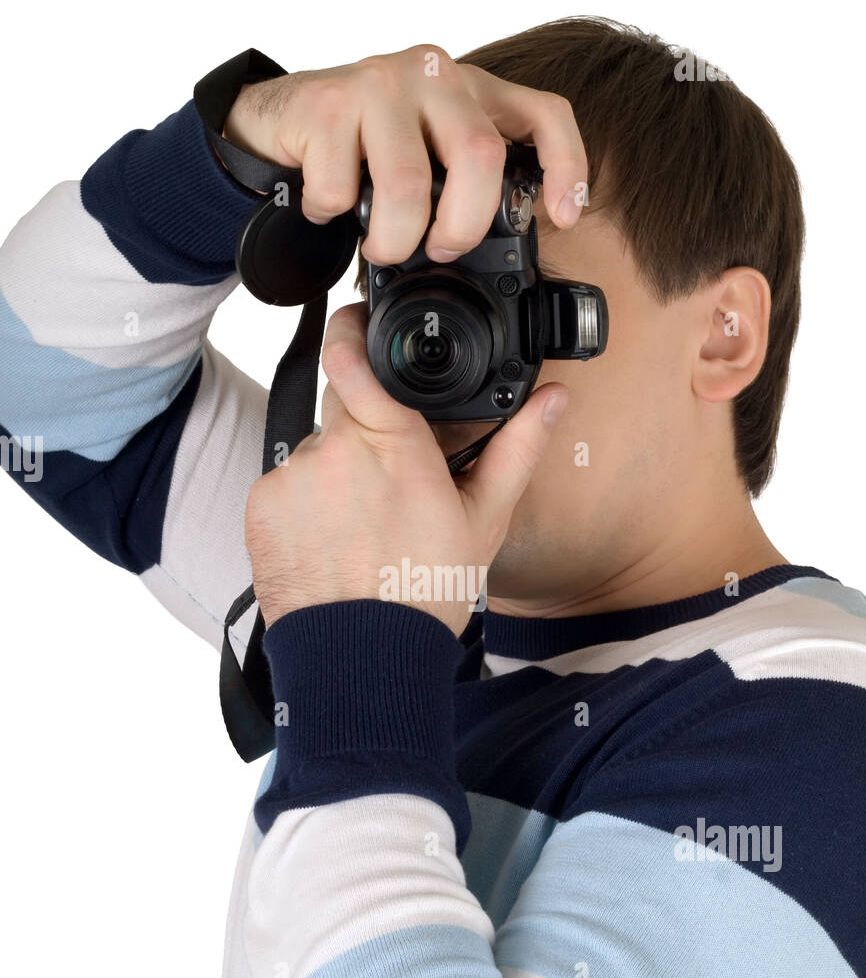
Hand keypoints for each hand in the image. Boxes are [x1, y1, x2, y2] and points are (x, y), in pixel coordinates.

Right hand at [223, 43, 586, 262]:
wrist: (278, 118)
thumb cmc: (362, 147)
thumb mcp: (427, 157)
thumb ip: (461, 183)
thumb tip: (495, 251)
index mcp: (471, 92)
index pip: (544, 114)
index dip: (564, 166)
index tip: (563, 219)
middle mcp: (435, 75)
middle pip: (479, 157)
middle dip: (462, 226)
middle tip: (440, 252)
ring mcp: (381, 83)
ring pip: (408, 183)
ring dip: (393, 238)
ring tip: (379, 247)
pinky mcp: (329, 103)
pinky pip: (343, 186)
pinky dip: (333, 214)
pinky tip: (326, 206)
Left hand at [245, 304, 567, 637]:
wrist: (361, 659)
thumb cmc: (424, 593)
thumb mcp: (483, 520)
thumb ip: (516, 449)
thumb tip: (552, 400)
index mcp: (392, 443)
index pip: (354, 357)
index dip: (351, 329)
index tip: (354, 318)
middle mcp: (334, 451)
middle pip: (341, 404)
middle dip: (364, 427)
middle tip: (389, 481)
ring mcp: (291, 478)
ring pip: (315, 450)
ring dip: (335, 472)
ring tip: (361, 528)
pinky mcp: (261, 506)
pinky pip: (285, 486)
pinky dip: (304, 503)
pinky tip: (331, 541)